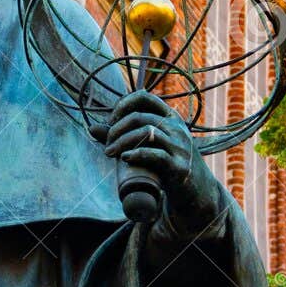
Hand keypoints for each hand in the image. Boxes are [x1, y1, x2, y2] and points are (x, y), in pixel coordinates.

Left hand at [93, 91, 223, 235]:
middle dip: (116, 129)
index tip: (111, 121)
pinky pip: (156, 154)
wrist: (195, 190)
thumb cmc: (167, 163)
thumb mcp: (148, 145)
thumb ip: (121, 136)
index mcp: (169, 117)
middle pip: (140, 116)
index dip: (123, 104)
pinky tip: (125, 158)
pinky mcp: (179, 166)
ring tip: (109, 153)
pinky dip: (137, 154)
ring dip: (122, 141)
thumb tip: (90, 128)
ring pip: (146, 132)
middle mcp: (176, 128)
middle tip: (107, 144)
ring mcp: (180, 146)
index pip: (143, 96)